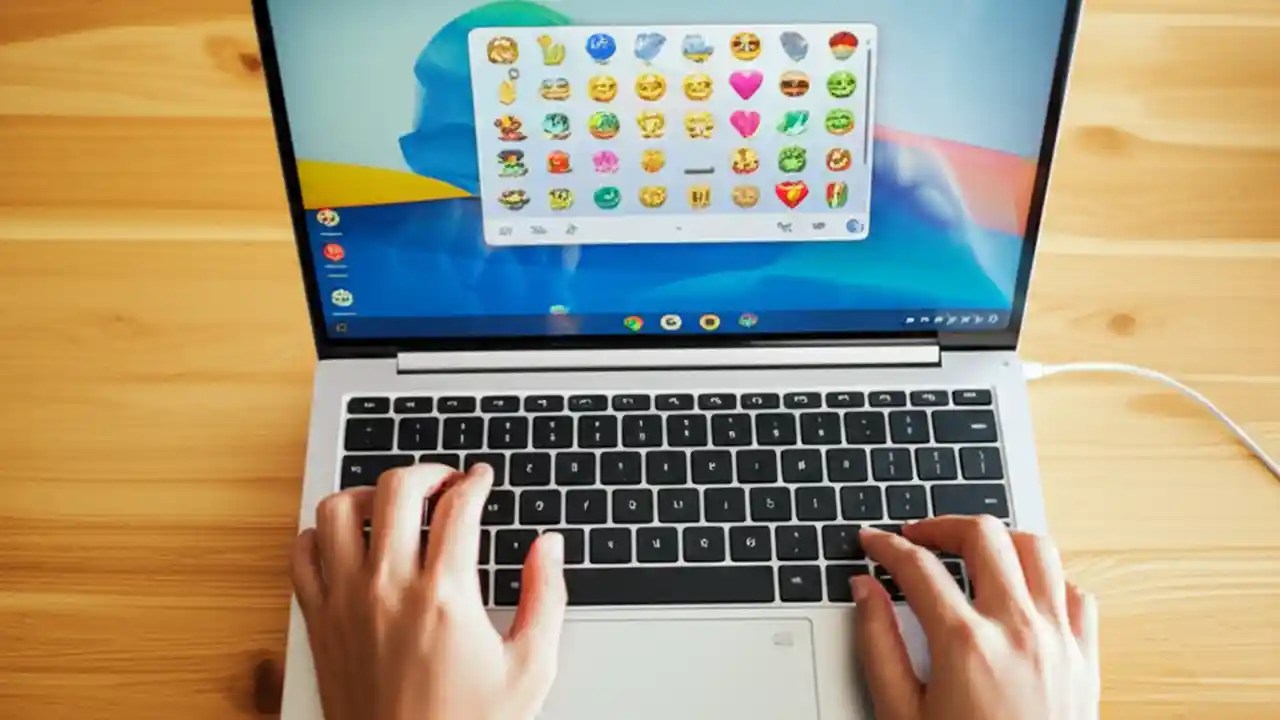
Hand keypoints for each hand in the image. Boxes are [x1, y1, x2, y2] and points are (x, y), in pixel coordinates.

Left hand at [290, 464, 566, 719]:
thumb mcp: (530, 667)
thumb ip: (546, 596)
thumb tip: (548, 545)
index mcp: (445, 597)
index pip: (459, 506)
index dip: (476, 481)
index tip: (483, 479)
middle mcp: (388, 589)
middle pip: (398, 489)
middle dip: (429, 472)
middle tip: (445, 483)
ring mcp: (346, 602)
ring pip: (339, 510)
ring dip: (369, 494)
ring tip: (393, 506)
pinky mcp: (319, 621)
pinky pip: (302, 553)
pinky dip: (321, 533)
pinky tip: (349, 541)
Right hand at [854, 518, 1098, 719]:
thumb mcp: (902, 713)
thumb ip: (878, 643)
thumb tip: (865, 590)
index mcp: (965, 644)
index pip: (917, 567)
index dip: (886, 546)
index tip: (872, 542)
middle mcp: (1018, 629)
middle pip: (983, 536)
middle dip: (942, 524)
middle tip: (917, 537)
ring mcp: (1059, 640)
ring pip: (1037, 548)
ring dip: (999, 539)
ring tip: (969, 551)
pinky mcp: (1086, 658)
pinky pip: (1076, 592)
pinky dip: (1048, 578)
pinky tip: (1022, 590)